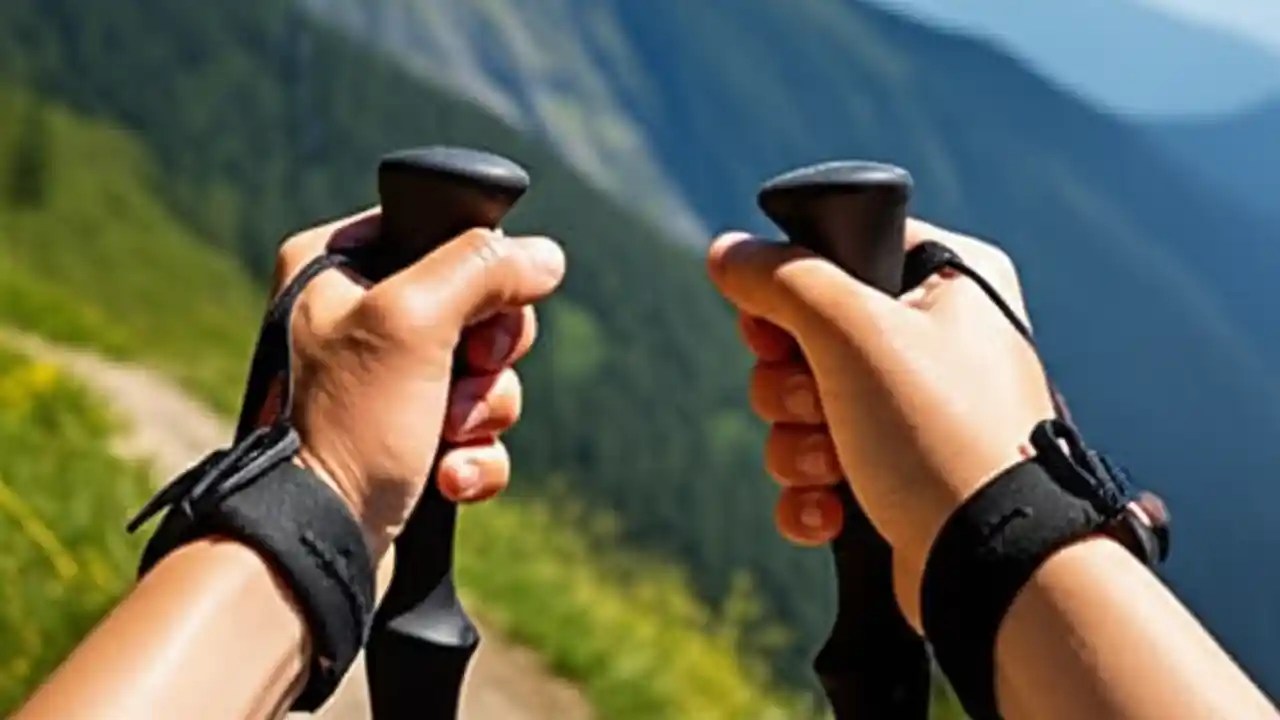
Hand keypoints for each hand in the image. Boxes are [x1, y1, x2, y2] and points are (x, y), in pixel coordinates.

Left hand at [269, 210, 564, 557]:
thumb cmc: (341, 429)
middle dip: (489, 355)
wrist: (310, 546)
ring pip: (487, 373)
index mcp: (334, 265)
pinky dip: (474, 458)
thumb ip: (483, 268)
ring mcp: (384, 384)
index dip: (479, 269)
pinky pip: (477, 432)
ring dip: (484, 412)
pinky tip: (446, 479)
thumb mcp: (412, 322)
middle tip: (466, 372)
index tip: (480, 309)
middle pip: (480, 305)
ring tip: (446, 437)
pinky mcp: (407, 441)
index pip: (440, 231)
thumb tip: (546, 256)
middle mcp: (357, 317)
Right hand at [707, 219, 1054, 625]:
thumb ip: (782, 278)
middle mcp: (939, 343)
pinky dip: (812, 494)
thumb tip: (726, 251)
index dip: (793, 290)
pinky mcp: (899, 479)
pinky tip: (831, 511)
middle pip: (809, 338)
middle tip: (814, 402)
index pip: (844, 253)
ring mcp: (918, 416)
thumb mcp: (852, 330)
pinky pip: (821, 472)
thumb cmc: (940, 435)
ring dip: (796, 446)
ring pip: (805, 411)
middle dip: (788, 386)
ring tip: (830, 466)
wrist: (994, 564)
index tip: (774, 328)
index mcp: (951, 284)